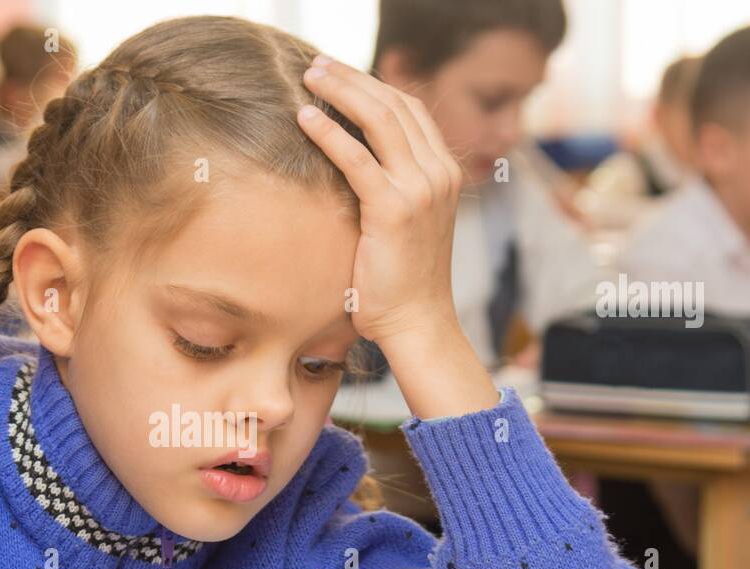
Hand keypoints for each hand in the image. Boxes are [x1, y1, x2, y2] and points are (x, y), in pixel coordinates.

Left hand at [297, 54, 463, 344]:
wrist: (417, 322)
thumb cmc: (400, 281)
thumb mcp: (403, 224)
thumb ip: (389, 189)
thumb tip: (351, 164)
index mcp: (444, 172)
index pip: (410, 109)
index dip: (374, 85)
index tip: (338, 74)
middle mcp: (438, 173)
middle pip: (394, 103)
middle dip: (352, 78)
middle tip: (316, 65)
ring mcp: (420, 189)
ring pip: (378, 119)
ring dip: (340, 92)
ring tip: (308, 78)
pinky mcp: (394, 209)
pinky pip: (357, 158)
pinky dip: (329, 133)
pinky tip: (305, 118)